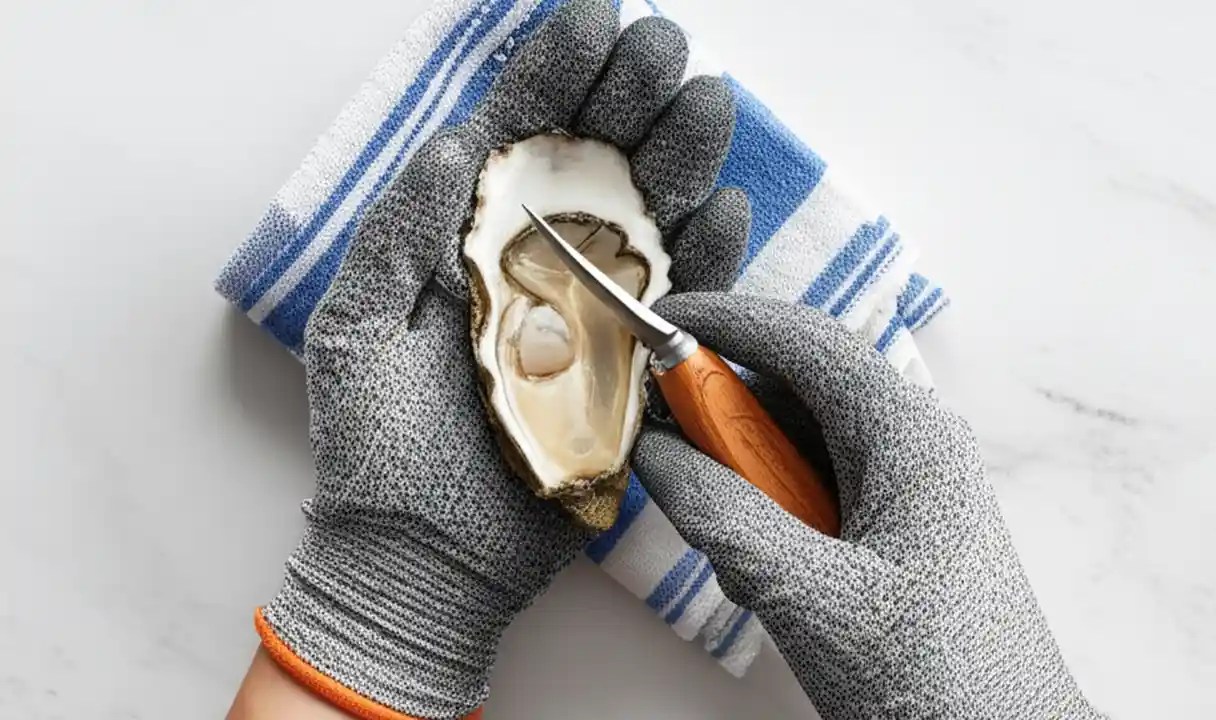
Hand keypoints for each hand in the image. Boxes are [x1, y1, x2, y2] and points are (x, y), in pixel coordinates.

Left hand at [254, 1, 749, 717]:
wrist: (424, 553)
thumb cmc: (378, 443)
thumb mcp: (360, 324)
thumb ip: (402, 229)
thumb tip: (456, 142)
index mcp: (471, 239)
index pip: (519, 137)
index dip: (554, 73)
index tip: (591, 17)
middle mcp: (542, 263)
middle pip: (598, 162)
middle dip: (631, 95)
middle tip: (664, 44)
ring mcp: (596, 313)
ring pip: (651, 217)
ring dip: (682, 156)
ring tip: (706, 99)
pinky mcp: (637, 368)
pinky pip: (686, 304)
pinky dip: (711, 257)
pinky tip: (724, 205)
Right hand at [632, 293, 1101, 719]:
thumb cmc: (932, 678)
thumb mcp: (805, 594)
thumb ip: (721, 515)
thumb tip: (657, 454)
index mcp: (908, 433)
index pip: (803, 339)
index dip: (723, 322)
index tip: (654, 322)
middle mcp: (913, 441)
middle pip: (799, 387)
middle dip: (727, 418)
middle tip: (670, 449)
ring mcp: (910, 484)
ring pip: (802, 443)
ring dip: (749, 481)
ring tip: (734, 553)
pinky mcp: (900, 525)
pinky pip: (819, 489)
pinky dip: (774, 516)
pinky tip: (764, 575)